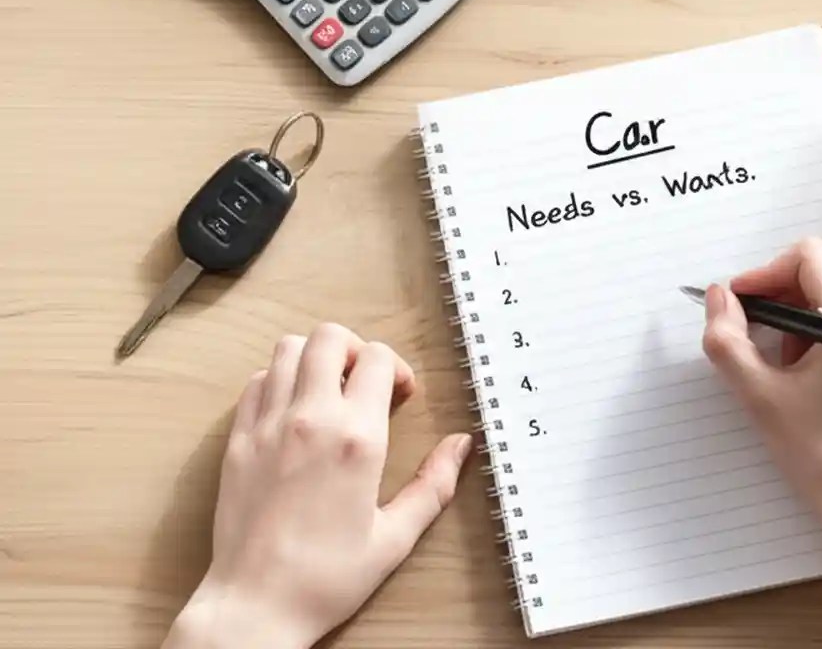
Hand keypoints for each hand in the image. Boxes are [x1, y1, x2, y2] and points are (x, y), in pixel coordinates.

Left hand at [163, 323, 471, 648]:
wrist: (256, 604)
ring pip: (289, 348)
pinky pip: (257, 381)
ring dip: (315, 358)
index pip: (378, 358)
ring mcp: (268, 425)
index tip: (399, 395)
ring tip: (329, 390)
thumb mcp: (395, 536)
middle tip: (364, 382)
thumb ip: (434, 484)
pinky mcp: (238, 439)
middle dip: (355, 349)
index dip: (396, 368)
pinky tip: (293, 410)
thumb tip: (462, 445)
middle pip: (330, 337)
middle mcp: (311, 420)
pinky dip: (279, 380)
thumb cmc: (326, 578)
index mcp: (357, 440)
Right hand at [700, 238, 821, 541]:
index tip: (737, 303)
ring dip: (790, 327)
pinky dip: (810, 344)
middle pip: (816, 279)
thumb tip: (718, 298)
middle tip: (746, 341)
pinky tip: (798, 385)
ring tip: (777, 375)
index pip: (808, 257)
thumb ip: (728, 341)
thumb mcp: (760, 397)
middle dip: (774, 303)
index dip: (763, 272)